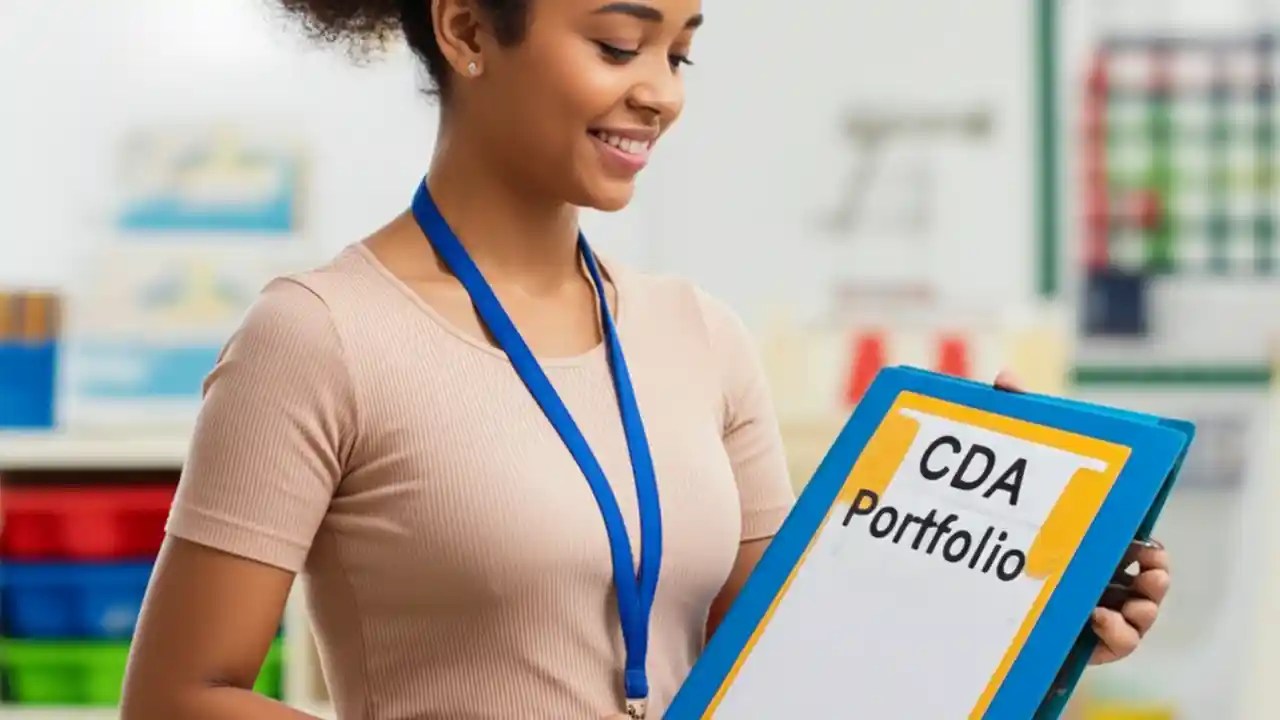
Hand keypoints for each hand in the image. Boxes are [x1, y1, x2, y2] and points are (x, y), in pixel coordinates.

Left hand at [992, 370, 1171, 664]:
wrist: (968, 595)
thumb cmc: (1002, 525)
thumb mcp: (1010, 476)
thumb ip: (1014, 423)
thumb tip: (1004, 378)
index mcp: (1095, 540)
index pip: (1135, 541)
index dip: (1151, 547)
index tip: (1150, 545)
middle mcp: (1100, 577)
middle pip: (1147, 581)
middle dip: (1158, 575)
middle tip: (1154, 568)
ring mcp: (1094, 610)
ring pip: (1138, 616)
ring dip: (1147, 609)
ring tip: (1140, 598)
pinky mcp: (1080, 640)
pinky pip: (1112, 645)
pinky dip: (1114, 634)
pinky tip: (1095, 617)